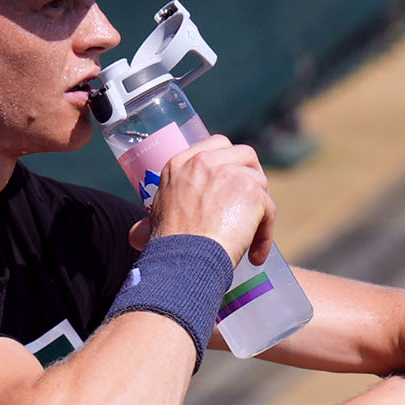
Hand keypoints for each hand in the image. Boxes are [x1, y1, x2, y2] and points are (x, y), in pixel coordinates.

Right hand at [141, 134, 275, 264]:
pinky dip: (266, 231)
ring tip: (251, 238)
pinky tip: (256, 253)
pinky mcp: (251, 189)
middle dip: (252, 177)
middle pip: (244, 154)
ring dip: (260, 210)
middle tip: (251, 206)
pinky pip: (268, 207)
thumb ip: (149, 222)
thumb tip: (136, 235)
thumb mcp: (152, 223)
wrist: (184, 260)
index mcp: (180, 163)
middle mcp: (205, 161)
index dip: (230, 162)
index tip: (234, 183)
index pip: (216, 145)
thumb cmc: (168, 249)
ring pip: (259, 182)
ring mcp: (230, 172)